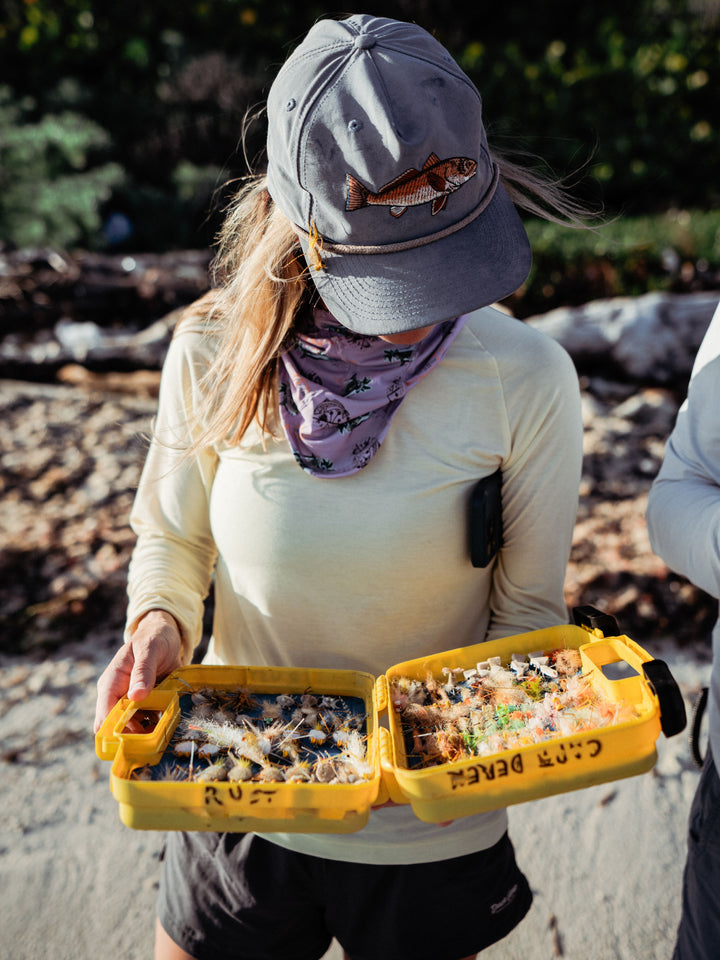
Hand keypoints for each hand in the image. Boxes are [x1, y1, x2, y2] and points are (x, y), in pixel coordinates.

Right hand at [94, 609, 183, 732]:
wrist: (165, 635)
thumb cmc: (153, 638)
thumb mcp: (149, 650)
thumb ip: (143, 671)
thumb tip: (135, 696)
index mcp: (111, 683)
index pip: (105, 714)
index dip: (115, 730)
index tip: (134, 740)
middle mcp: (118, 696)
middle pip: (117, 727)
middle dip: (134, 736)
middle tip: (155, 741)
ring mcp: (131, 702)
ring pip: (133, 728)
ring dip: (148, 733)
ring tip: (165, 735)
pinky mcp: (146, 705)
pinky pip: (148, 722)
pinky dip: (157, 727)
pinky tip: (170, 728)